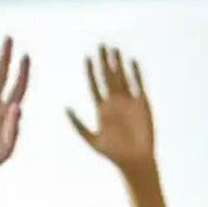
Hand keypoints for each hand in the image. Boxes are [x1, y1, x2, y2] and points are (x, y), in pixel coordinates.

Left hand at [66, 45, 154, 170]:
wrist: (133, 161)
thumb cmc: (111, 153)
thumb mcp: (90, 139)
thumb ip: (78, 124)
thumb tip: (65, 109)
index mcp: (101, 109)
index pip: (94, 85)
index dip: (90, 72)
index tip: (87, 58)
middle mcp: (114, 102)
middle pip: (108, 78)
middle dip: (104, 62)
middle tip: (101, 45)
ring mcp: (129, 102)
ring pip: (122, 78)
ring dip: (118, 64)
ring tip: (114, 49)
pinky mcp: (142, 104)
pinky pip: (138, 86)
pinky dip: (135, 74)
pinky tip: (131, 63)